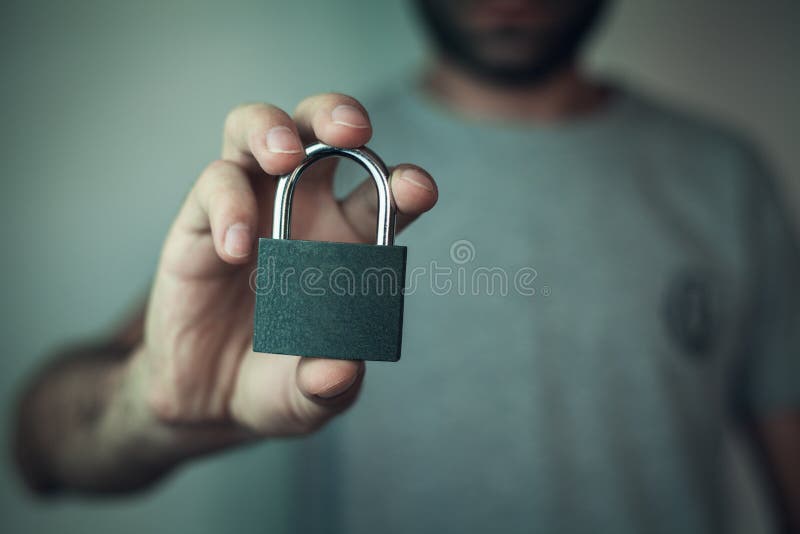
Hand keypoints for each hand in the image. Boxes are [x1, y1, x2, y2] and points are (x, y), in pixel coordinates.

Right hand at [116, 94, 436, 453]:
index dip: (404, 182)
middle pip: (320, 131)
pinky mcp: (198, 224)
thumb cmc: (276, 382)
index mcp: (347, 240)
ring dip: (273, 130)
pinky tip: (237, 250)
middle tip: (353, 129)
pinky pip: (213, 187)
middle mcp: (301, 211)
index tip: (417, 190)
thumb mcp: (308, 397)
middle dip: (337, 114)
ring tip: (284, 156)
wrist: (208, 400)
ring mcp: (248, 209)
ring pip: (256, 131)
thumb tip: (339, 370)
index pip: (382, 192)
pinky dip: (227, 207)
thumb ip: (325, 388)